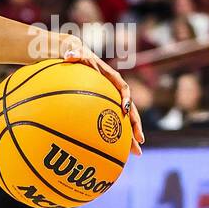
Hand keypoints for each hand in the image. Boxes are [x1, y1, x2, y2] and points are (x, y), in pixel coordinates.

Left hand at [57, 36, 144, 154]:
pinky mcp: (104, 108)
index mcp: (111, 79)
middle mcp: (115, 92)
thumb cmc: (74, 56)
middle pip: (130, 110)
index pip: (123, 89)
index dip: (126, 98)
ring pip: (124, 121)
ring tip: (136, 153)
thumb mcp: (74, 54)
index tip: (125, 110)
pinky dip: (114, 137)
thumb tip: (68, 55)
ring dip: (130, 136)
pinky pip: (111, 124)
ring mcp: (111, 101)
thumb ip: (74, 55)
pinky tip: (115, 152)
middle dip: (135, 126)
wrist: (72, 58)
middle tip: (139, 141)